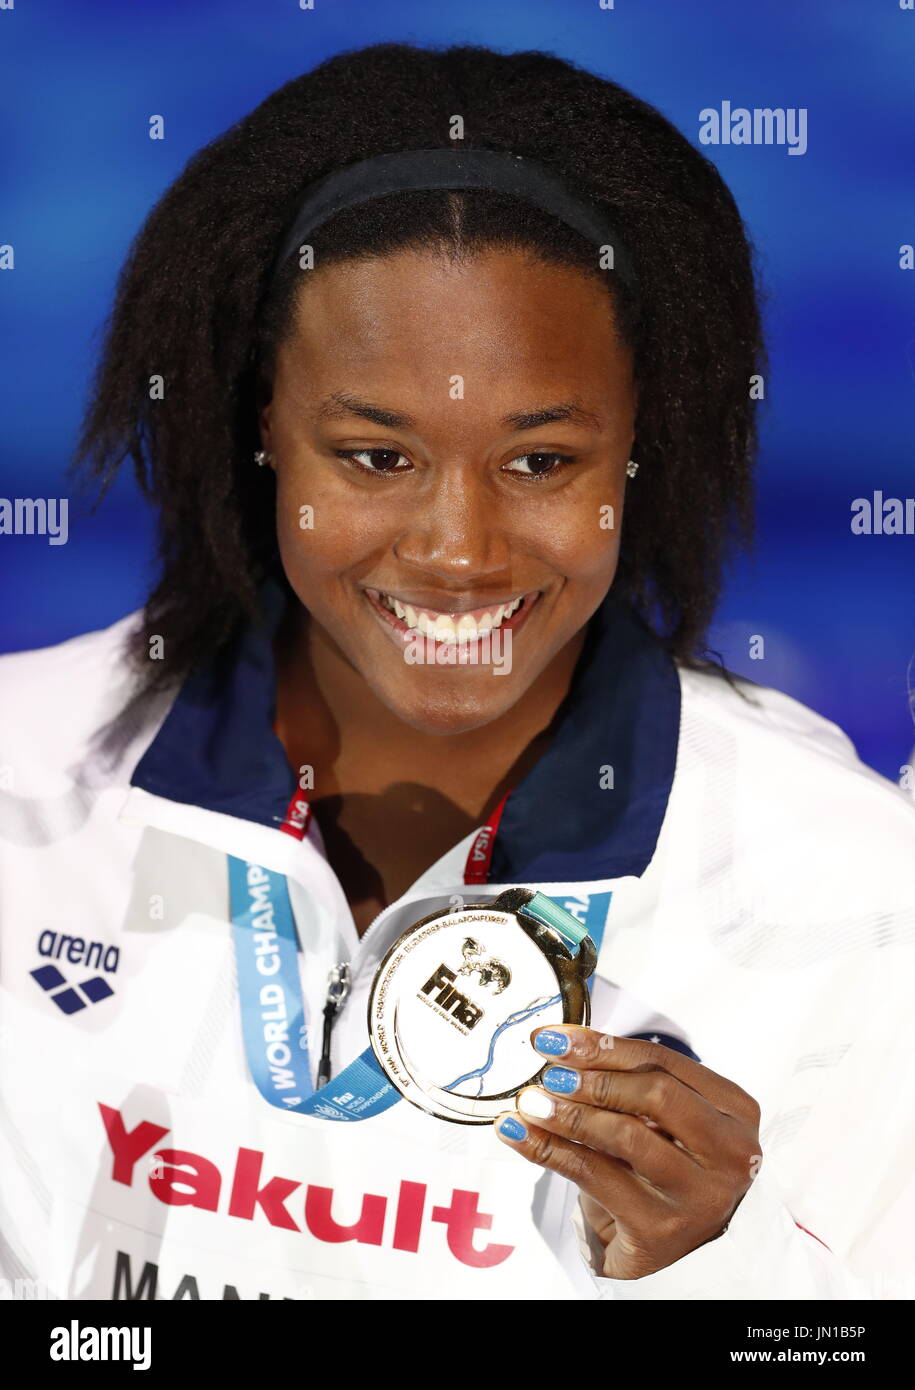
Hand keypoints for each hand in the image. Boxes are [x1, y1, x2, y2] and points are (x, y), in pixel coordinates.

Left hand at [495, 1026, 761, 1279]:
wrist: (674, 1249)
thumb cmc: (667, 1171)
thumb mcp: (664, 1121)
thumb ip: (629, 1083)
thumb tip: (563, 1048)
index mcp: (734, 1110)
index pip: (664, 1061)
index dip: (604, 1045)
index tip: (557, 1038)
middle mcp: (729, 1152)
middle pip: (653, 1093)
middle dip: (592, 1078)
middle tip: (548, 1073)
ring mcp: (700, 1193)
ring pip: (625, 1135)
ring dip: (569, 1114)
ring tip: (531, 1103)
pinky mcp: (662, 1228)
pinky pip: (594, 1175)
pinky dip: (549, 1149)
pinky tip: (520, 1134)